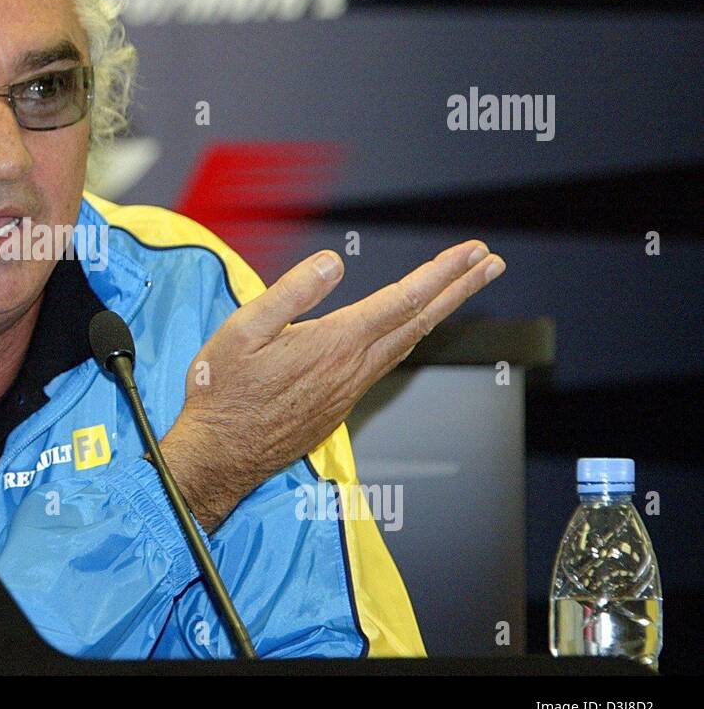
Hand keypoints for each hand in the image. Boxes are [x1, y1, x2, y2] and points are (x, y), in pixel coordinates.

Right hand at [162, 240, 504, 531]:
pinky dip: (411, 335)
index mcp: (333, 343)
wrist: (219, 454)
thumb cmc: (223, 392)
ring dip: (440, 311)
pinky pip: (387, 362)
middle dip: (459, 288)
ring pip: (408, 342)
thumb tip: (332, 263)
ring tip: (460, 287)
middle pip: (419, 321)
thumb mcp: (243, 330)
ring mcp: (349, 389)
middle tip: (489, 262)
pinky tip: (409, 329)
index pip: (403, 300)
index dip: (442, 273)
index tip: (471, 253)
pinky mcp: (339, 404)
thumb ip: (291, 292)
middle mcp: (352, 367)